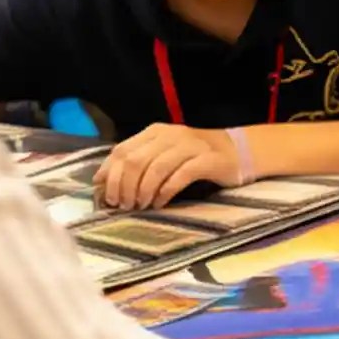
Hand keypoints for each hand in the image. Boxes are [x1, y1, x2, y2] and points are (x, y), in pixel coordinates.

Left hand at [93, 123, 240, 210]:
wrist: (236, 151)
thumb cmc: (193, 157)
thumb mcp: (162, 154)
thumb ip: (136, 163)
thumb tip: (102, 181)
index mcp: (155, 132)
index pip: (122, 151)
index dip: (109, 175)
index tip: (106, 197)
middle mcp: (171, 135)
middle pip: (135, 161)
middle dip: (124, 187)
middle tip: (124, 206)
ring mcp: (190, 146)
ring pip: (155, 168)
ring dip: (143, 191)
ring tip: (141, 206)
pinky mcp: (207, 160)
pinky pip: (180, 176)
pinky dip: (165, 192)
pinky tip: (160, 204)